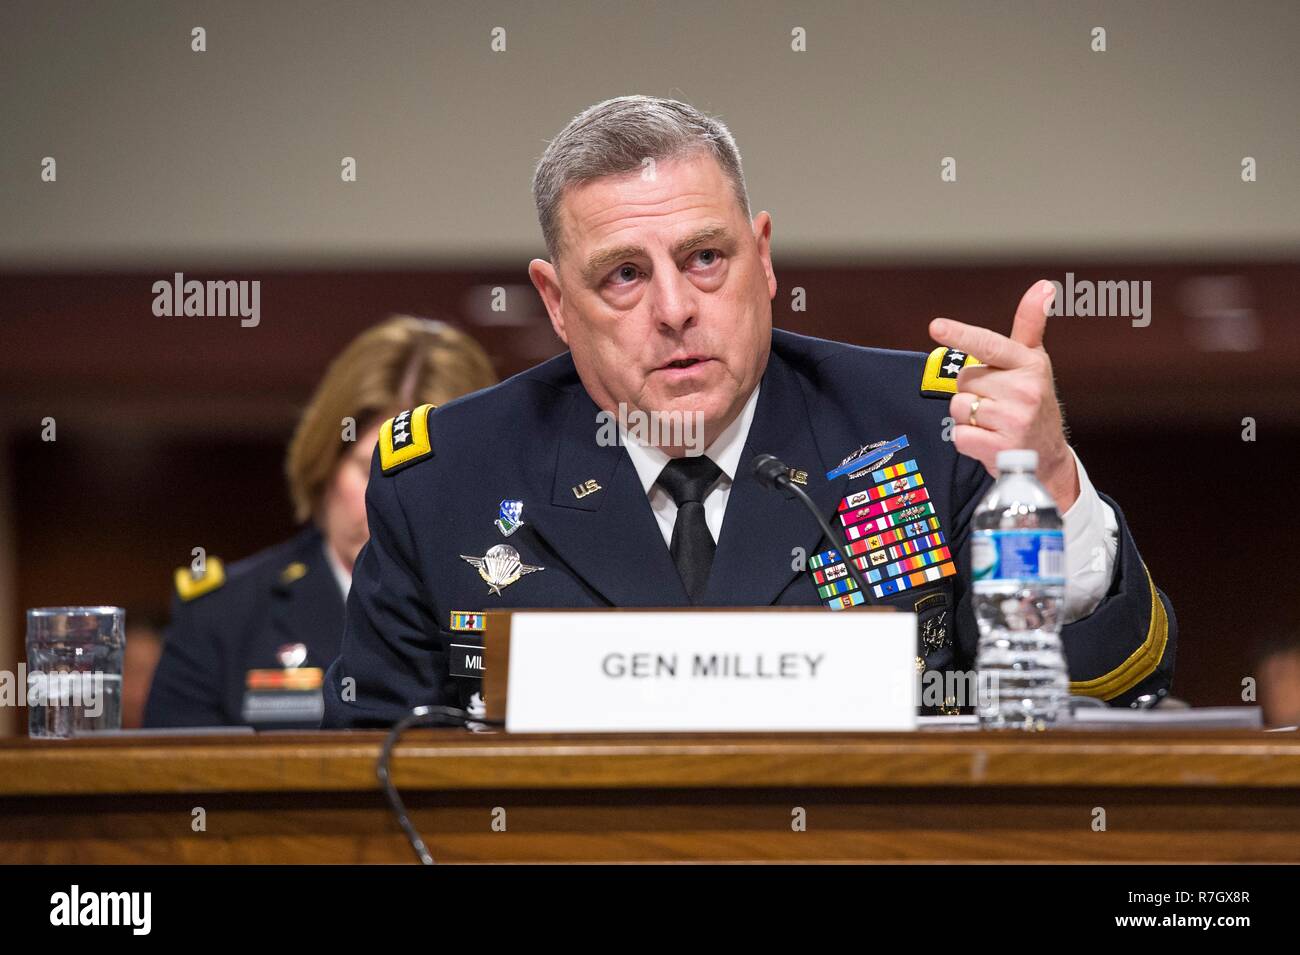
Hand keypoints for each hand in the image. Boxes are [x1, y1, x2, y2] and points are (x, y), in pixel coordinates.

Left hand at [928, 279, 1079, 510]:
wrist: (1047, 456)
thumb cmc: (1033, 402)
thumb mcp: (1034, 362)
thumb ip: (1030, 325)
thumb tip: (1043, 286)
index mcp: (1030, 364)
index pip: (989, 345)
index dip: (961, 334)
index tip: (936, 326)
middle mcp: (1025, 390)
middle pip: (964, 379)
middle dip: (972, 390)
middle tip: (997, 402)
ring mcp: (1014, 420)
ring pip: (958, 406)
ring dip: (968, 416)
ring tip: (994, 422)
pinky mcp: (1000, 448)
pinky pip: (959, 435)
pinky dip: (967, 440)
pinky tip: (989, 440)